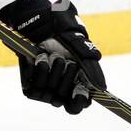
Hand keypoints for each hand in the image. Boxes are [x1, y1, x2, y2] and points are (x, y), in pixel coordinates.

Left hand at [0, 0, 105, 114]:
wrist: (38, 25)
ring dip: (54, 70)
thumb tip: (101, 88)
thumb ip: (92, 68)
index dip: (79, 101)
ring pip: (50, 93)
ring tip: (52, 54)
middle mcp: (59, 91)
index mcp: (76, 85)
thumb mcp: (80, 46)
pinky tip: (40, 57)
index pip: (77, 105)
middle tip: (67, 60)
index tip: (80, 91)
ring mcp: (44, 90)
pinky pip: (35, 88)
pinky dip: (40, 69)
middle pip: (64, 98)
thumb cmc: (62, 34)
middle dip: (67, 76)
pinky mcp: (29, 87)